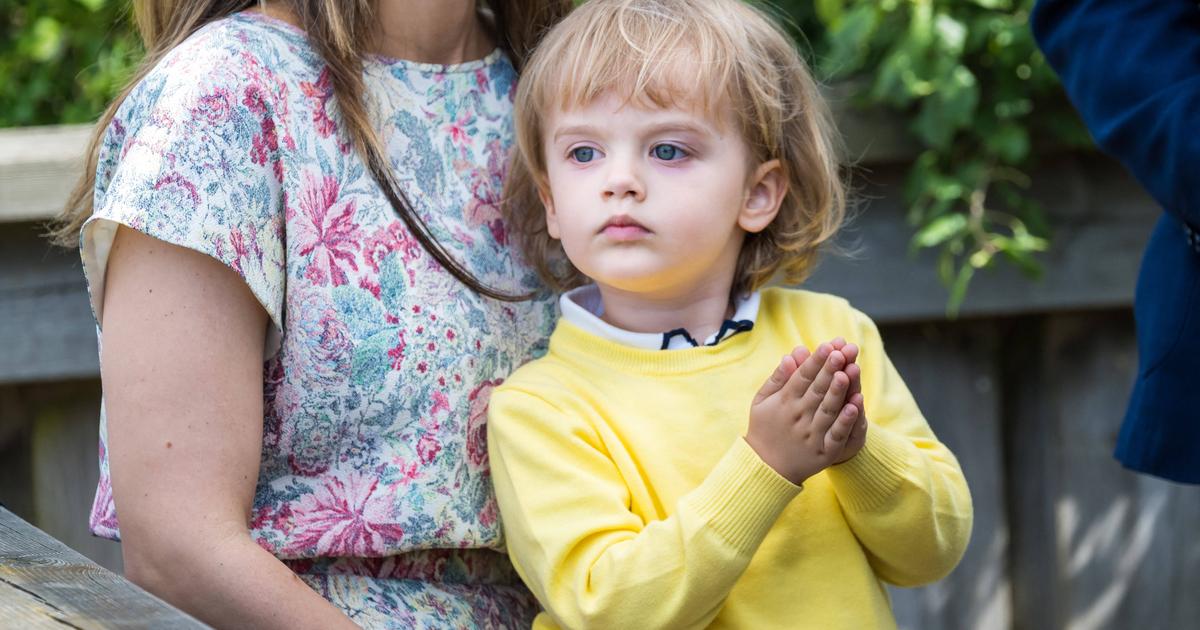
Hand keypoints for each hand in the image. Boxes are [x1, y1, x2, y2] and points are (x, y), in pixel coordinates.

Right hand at [746, 341, 861, 484]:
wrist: (766, 468)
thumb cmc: (764, 429)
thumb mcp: (761, 401)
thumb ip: (778, 378)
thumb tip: (790, 355)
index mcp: (784, 402)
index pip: (802, 377)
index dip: (815, 361)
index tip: (828, 345)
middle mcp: (798, 416)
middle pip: (817, 390)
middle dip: (830, 369)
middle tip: (843, 351)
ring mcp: (812, 434)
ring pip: (828, 410)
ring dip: (839, 391)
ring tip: (849, 371)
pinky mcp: (824, 451)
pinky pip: (836, 435)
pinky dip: (845, 421)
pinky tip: (855, 406)